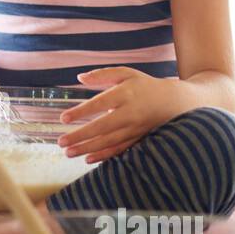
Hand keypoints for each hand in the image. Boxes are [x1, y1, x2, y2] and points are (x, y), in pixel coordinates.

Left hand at [57, 68, 190, 163]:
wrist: (173, 102)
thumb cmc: (144, 86)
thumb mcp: (126, 74)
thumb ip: (103, 74)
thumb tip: (79, 78)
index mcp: (125, 93)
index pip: (99, 103)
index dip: (81, 112)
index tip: (63, 119)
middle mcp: (130, 112)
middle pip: (102, 127)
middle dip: (80, 136)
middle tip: (61, 142)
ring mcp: (135, 128)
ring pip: (109, 141)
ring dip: (88, 148)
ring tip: (69, 152)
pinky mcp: (139, 139)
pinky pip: (120, 150)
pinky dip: (104, 156)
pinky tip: (88, 159)